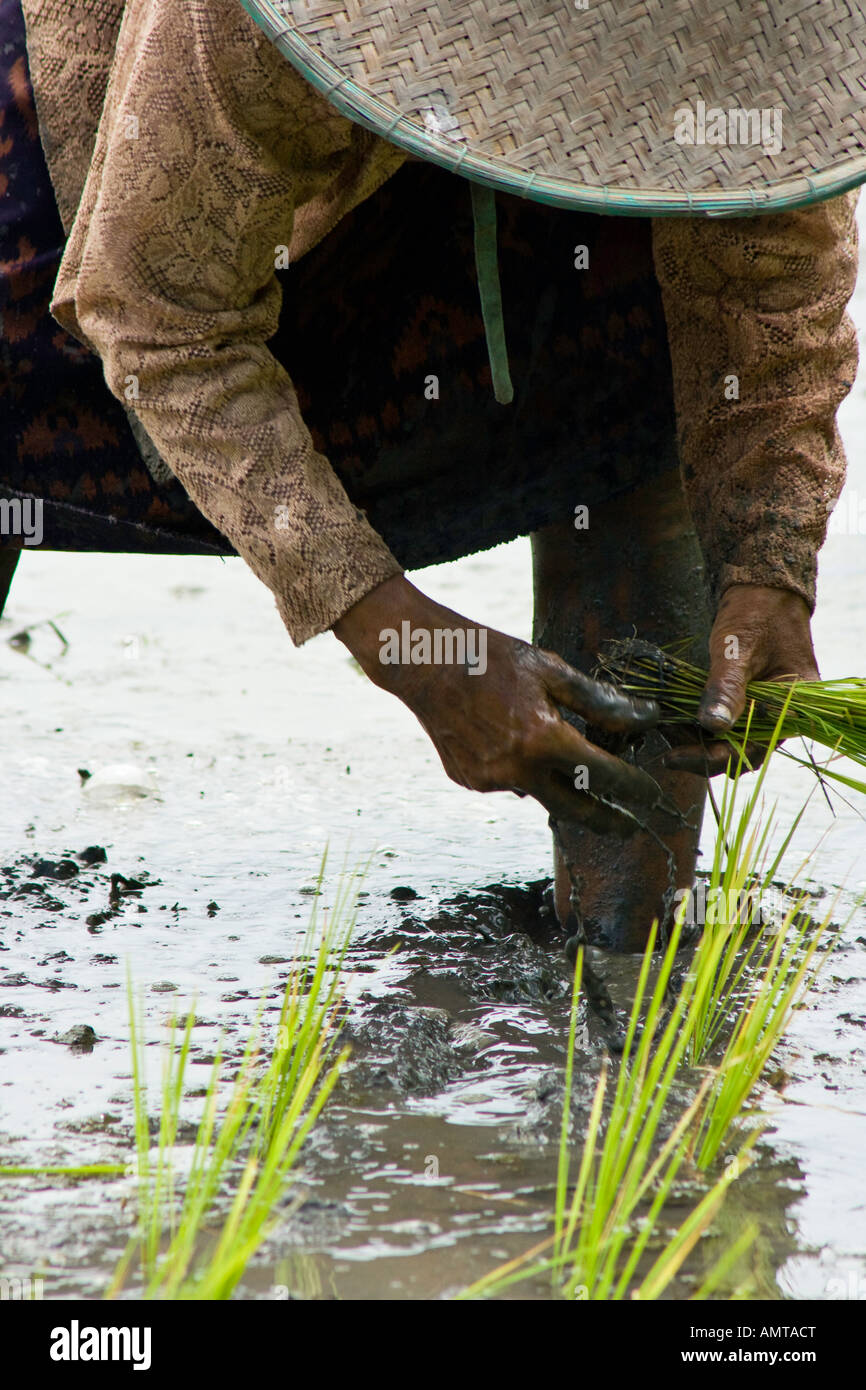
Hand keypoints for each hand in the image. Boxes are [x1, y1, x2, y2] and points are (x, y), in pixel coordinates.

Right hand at [333, 575, 663, 833]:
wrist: (424, 663)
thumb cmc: (491, 657)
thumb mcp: (551, 671)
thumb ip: (601, 702)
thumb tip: (645, 719)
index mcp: (544, 740)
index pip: (605, 776)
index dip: (634, 788)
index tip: (653, 795)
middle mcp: (518, 770)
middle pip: (576, 810)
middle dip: (607, 822)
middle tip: (630, 829)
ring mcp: (490, 780)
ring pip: (539, 794)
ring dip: (558, 785)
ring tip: (561, 759)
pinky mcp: (470, 781)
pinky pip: (509, 784)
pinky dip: (521, 771)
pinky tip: (510, 739)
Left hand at [664, 584, 818, 775]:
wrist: (763, 588)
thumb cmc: (756, 611)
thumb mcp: (737, 648)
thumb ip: (727, 687)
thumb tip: (713, 726)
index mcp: (794, 706)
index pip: (751, 750)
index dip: (711, 759)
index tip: (673, 757)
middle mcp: (784, 715)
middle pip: (740, 751)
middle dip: (700, 751)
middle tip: (664, 745)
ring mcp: (768, 709)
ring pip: (731, 740)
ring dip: (698, 739)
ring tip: (666, 730)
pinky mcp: (752, 701)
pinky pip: (728, 722)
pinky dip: (702, 723)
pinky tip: (677, 719)